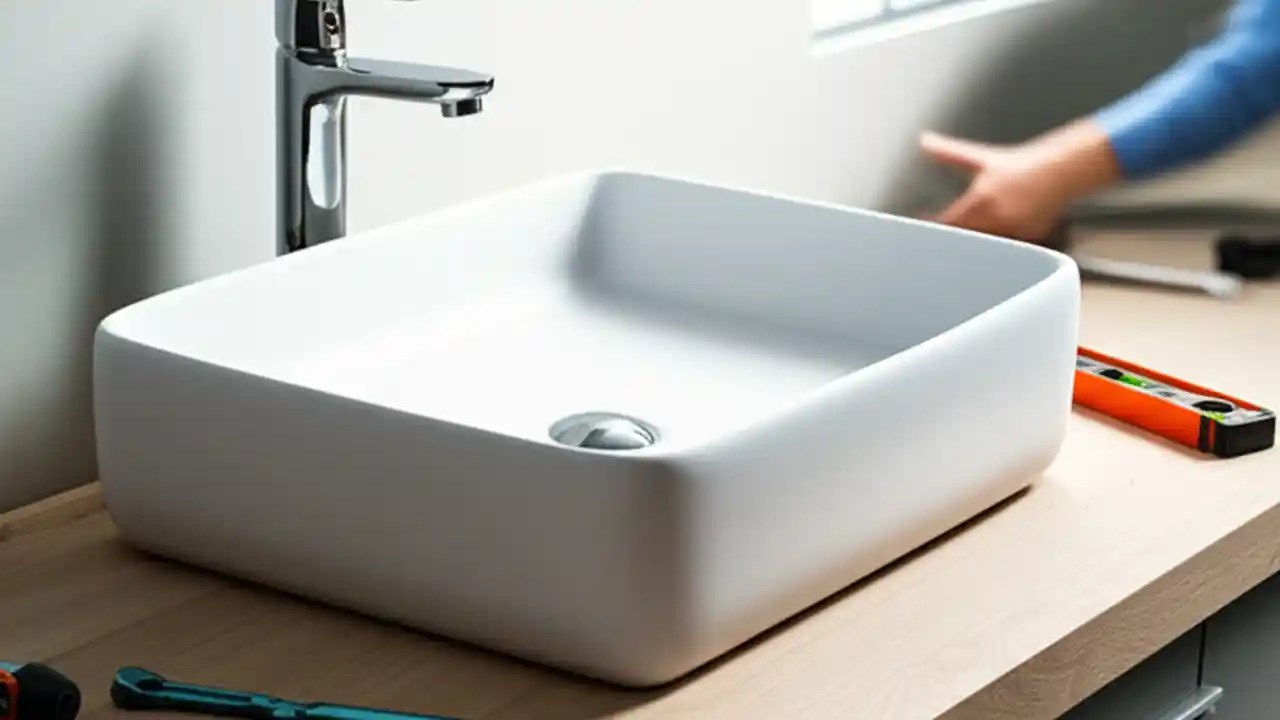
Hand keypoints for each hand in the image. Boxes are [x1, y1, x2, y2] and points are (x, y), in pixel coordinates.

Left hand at [920, 120, 1121, 241]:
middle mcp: (994, 219)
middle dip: (954, 237)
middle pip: (964, 238)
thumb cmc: (1021, 165)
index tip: (922, 228)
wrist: (1060, 170)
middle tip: (944, 237)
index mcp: (979, 201)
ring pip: (985, 245)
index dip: (933, 227)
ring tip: (977, 236)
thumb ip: (949, 153)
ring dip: (977, 242)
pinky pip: (1007, 248)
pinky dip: (1000, 245)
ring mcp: (1012, 232)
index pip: (947, 222)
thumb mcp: (981, 158)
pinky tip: (996, 240)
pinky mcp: (1027, 240)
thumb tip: (925, 141)